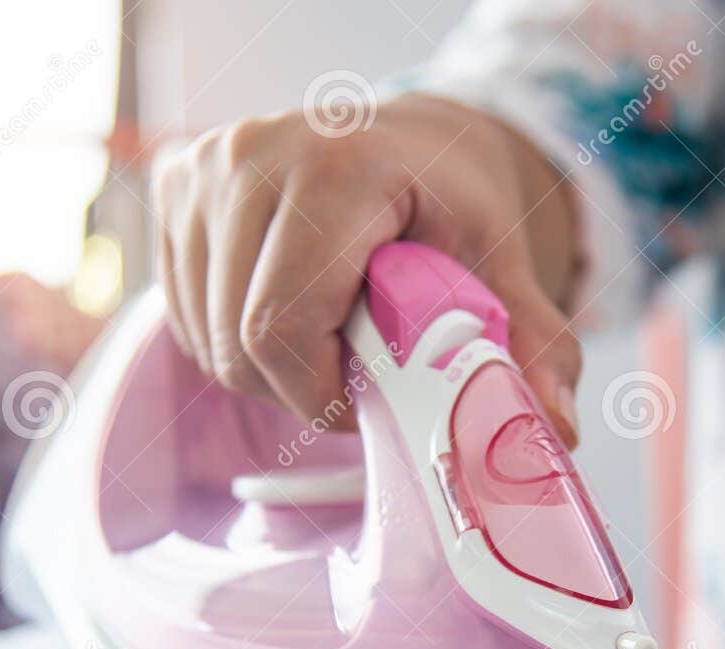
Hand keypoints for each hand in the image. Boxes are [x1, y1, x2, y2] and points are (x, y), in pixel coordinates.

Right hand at [152, 93, 581, 442]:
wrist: (418, 147)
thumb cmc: (455, 208)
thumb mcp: (505, 270)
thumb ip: (530, 345)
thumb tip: (548, 426)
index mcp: (338, 166)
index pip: (281, 326)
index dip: (319, 391)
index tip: (368, 397)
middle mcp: (254, 154)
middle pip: (239, 340)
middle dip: (300, 386)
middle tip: (357, 373)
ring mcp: (204, 166)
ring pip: (207, 336)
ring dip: (267, 369)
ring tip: (329, 337)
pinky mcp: (176, 186)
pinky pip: (185, 314)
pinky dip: (233, 341)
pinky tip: (288, 313)